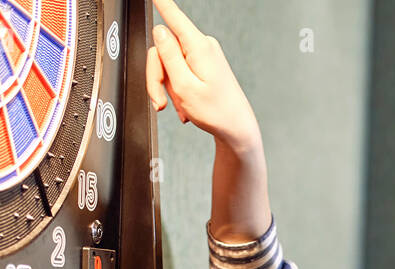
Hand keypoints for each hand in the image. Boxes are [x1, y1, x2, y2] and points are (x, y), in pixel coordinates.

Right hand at [147, 0, 260, 154]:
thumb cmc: (217, 113)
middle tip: (161, 101)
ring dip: (168, 88)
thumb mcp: (185, 86)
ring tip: (180, 107)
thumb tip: (159, 30)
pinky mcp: (202, 66)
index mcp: (199, 47)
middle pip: (162, 49)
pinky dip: (178, 90)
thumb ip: (169, 57)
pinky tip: (186, 106)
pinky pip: (179, 72)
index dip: (160, 2)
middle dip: (157, 77)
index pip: (173, 15)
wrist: (236, 129)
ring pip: (168, 63)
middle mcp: (202, 46)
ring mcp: (202, 56)